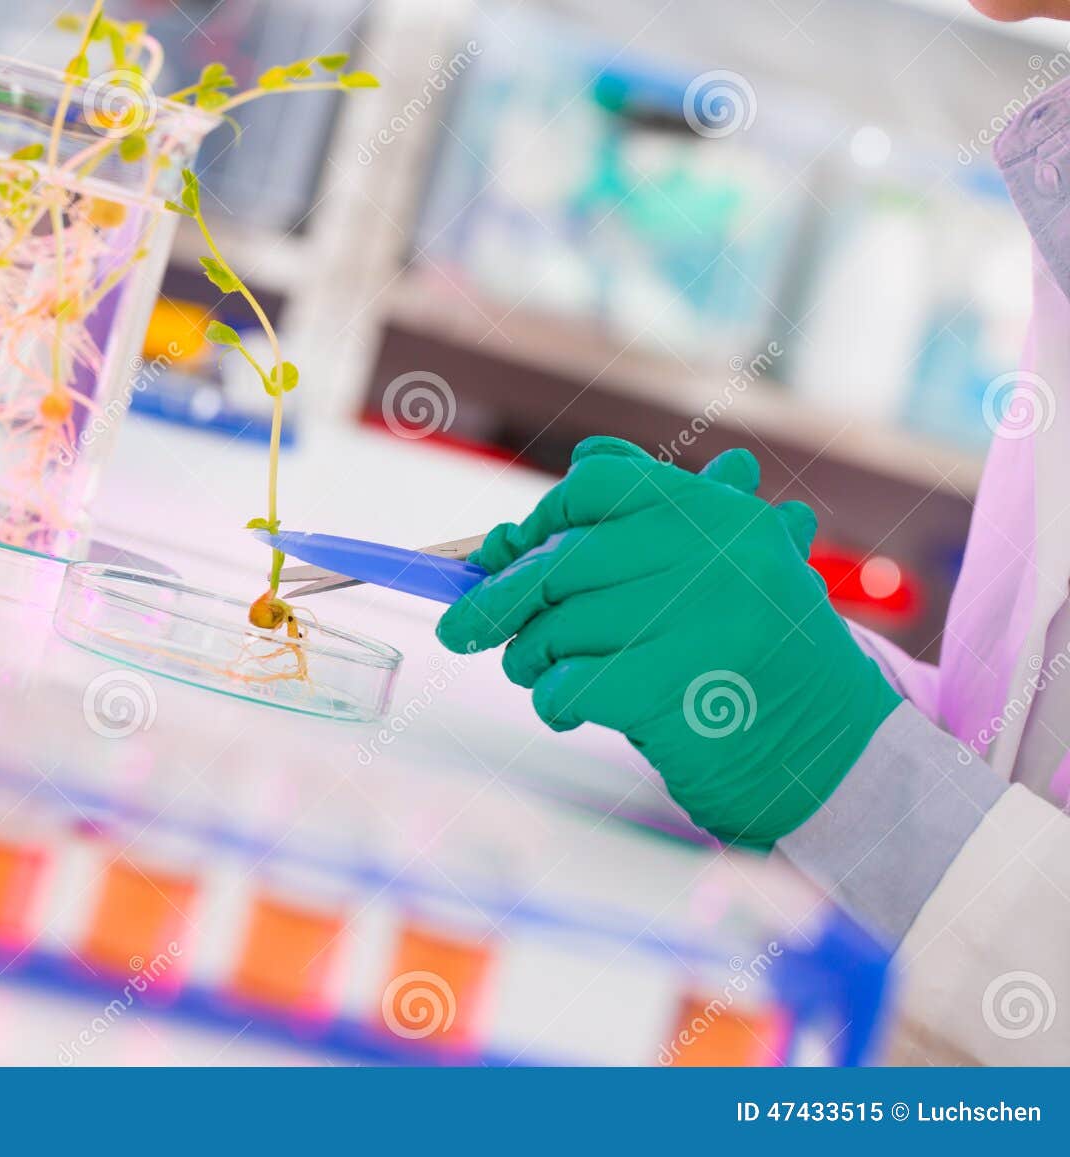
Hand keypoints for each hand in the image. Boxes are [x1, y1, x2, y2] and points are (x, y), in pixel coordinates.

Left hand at [436, 436, 900, 847]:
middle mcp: (712, 554)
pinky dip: (553, 702)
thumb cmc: (754, 667)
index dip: (540, 522)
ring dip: (528, 659)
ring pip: (555, 628)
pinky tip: (569, 712)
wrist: (837, 764)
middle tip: (465, 629)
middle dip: (501, 602)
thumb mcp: (718, 578)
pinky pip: (568, 685)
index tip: (507, 554)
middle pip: (561, 563)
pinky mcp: (672, 688)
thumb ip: (637, 529)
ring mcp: (695, 621)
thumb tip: (525, 514)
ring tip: (542, 676)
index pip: (598, 487)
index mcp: (720, 515)